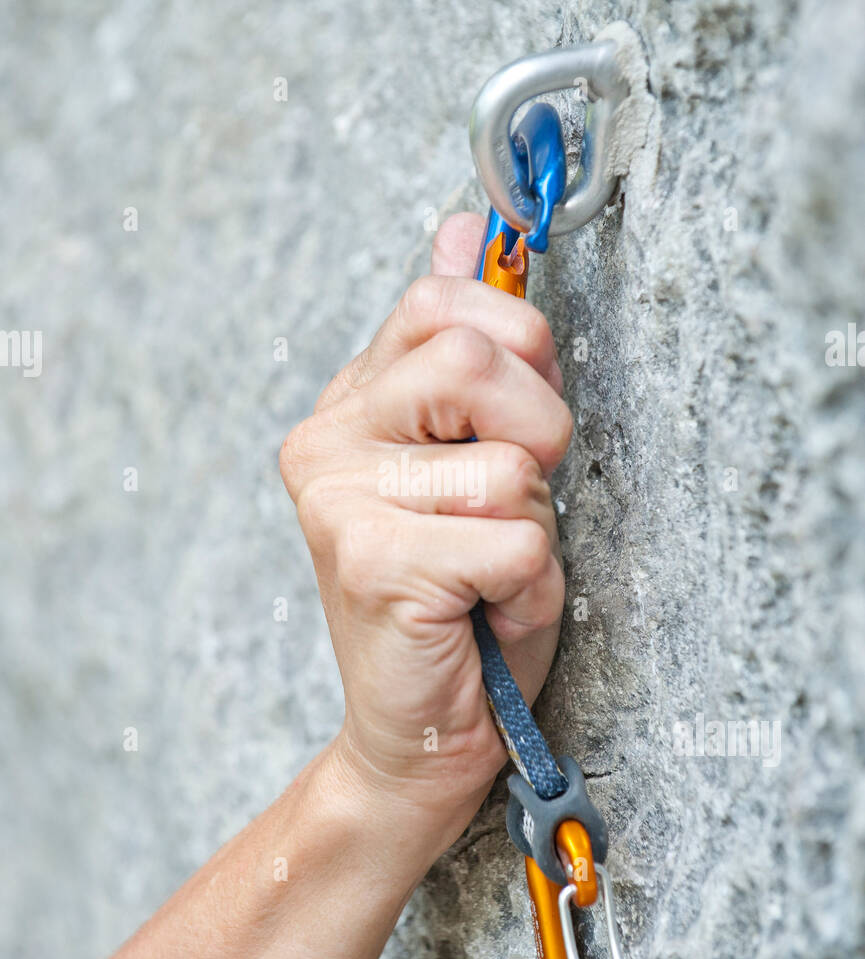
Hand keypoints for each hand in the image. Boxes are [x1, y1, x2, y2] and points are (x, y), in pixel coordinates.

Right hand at [279, 213, 572, 833]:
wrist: (415, 733)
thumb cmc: (459, 602)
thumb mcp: (472, 462)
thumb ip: (464, 349)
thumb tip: (462, 226)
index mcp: (350, 402)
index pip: (442, 304)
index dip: (517, 351)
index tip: (513, 426)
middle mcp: (324, 438)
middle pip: (475, 361)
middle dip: (539, 434)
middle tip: (513, 503)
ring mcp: (338, 498)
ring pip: (512, 464)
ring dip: (533, 530)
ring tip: (488, 574)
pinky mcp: (370, 561)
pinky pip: (518, 540)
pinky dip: (531, 591)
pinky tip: (482, 615)